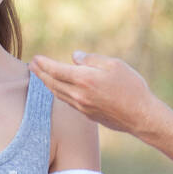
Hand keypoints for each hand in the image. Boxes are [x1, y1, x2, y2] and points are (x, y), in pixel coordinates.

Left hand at [29, 51, 159, 133]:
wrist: (141, 116)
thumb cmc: (132, 87)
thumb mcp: (115, 65)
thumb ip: (92, 60)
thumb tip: (75, 57)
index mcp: (85, 80)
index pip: (57, 70)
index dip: (44, 64)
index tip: (36, 58)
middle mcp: (79, 95)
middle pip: (53, 83)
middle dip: (40, 74)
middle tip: (31, 65)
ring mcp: (82, 107)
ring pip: (58, 94)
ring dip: (47, 84)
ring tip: (41, 75)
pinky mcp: (86, 114)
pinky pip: (67, 101)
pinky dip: (58, 92)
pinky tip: (58, 88)